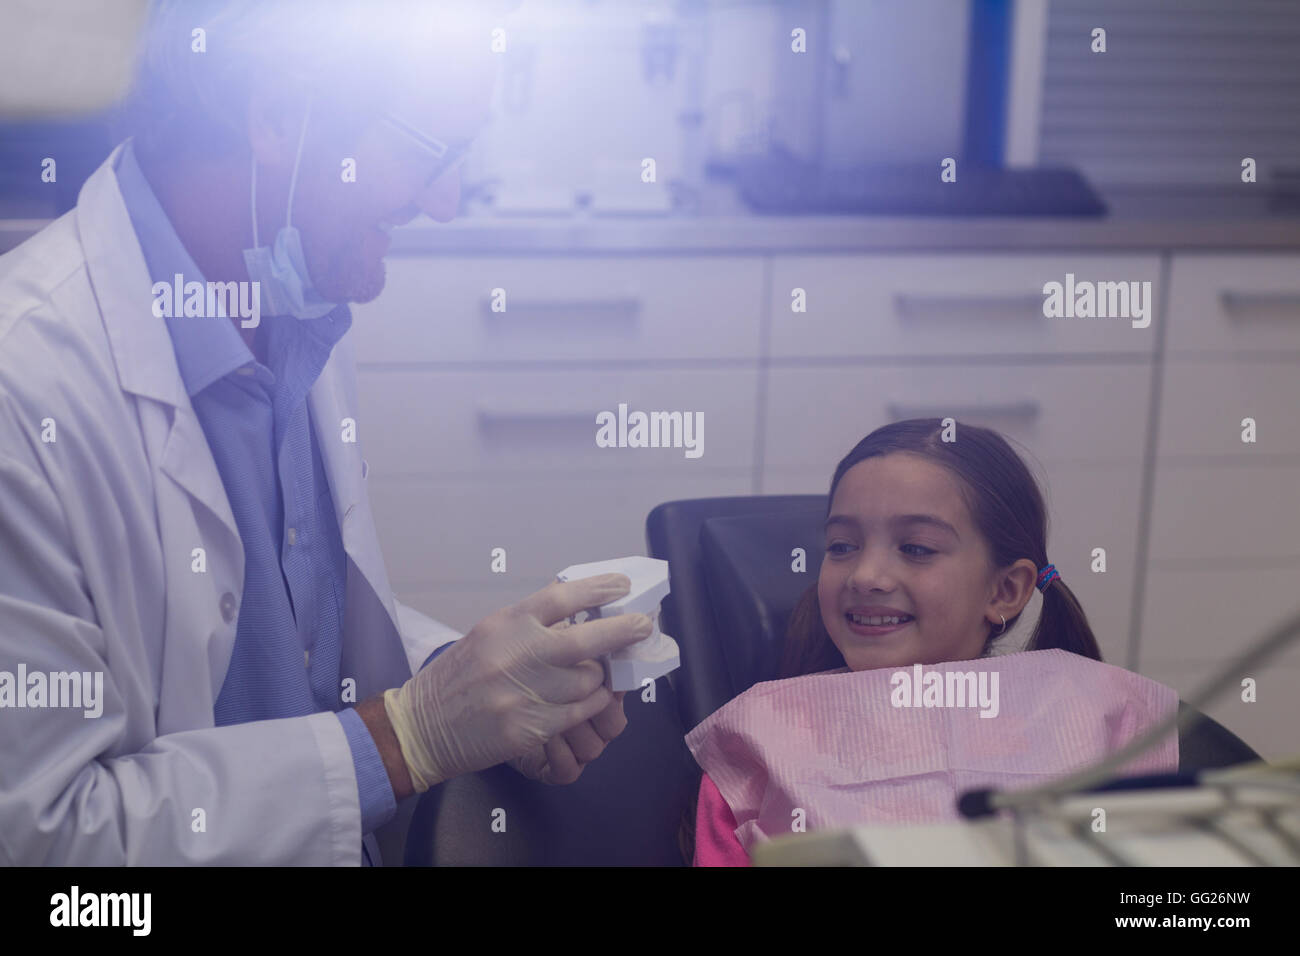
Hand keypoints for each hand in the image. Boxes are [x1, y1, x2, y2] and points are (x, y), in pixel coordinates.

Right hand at [382, 573, 651, 791]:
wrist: (423, 725)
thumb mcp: (489, 633)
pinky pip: (579, 711)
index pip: (562, 596)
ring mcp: (525, 693)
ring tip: (601, 672)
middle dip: (624, 630)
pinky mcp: (530, 727)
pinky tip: (592, 697)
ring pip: (588, 681)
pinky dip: (592, 702)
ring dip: (601, 676)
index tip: (623, 585)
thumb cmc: (460, 675)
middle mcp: (517, 654)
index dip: (599, 588)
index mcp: (507, 623)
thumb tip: (579, 608)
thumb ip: (530, 621)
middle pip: (586, 640)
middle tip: (644, 624)